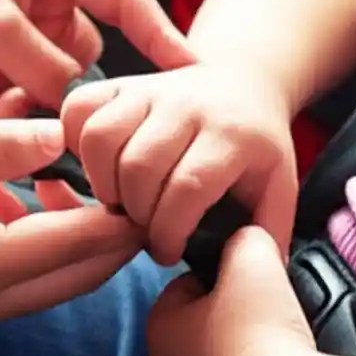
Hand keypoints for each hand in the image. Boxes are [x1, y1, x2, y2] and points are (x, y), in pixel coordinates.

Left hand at [0, 0, 194, 113]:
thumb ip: (42, 65)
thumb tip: (79, 110)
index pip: (127, 2)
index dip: (163, 37)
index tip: (193, 74)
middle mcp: (43, 2)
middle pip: (89, 58)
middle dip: (69, 89)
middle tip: (49, 111)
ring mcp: (18, 37)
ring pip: (54, 88)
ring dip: (30, 104)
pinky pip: (20, 100)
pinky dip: (2, 108)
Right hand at [0, 118, 142, 334]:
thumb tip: (63, 136)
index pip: (81, 246)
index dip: (124, 210)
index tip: (147, 174)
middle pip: (78, 276)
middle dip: (109, 230)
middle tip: (122, 176)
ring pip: (48, 282)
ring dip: (67, 235)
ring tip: (54, 177)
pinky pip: (11, 283)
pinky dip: (27, 245)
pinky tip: (7, 195)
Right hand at [60, 65, 298, 263]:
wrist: (246, 81)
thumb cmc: (257, 145)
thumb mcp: (279, 186)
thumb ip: (269, 232)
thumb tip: (255, 274)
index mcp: (232, 136)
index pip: (188, 188)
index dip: (169, 230)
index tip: (167, 252)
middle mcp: (189, 106)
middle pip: (139, 167)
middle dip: (135, 214)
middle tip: (144, 230)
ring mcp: (152, 90)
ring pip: (102, 137)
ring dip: (103, 183)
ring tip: (121, 203)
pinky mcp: (122, 82)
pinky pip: (81, 107)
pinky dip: (77, 143)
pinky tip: (100, 170)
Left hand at [146, 227, 315, 355]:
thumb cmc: (262, 331)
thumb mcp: (256, 259)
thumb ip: (246, 237)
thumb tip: (246, 235)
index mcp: (161, 323)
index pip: (184, 289)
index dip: (219, 283)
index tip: (249, 288)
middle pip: (189, 337)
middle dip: (217, 329)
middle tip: (261, 324)